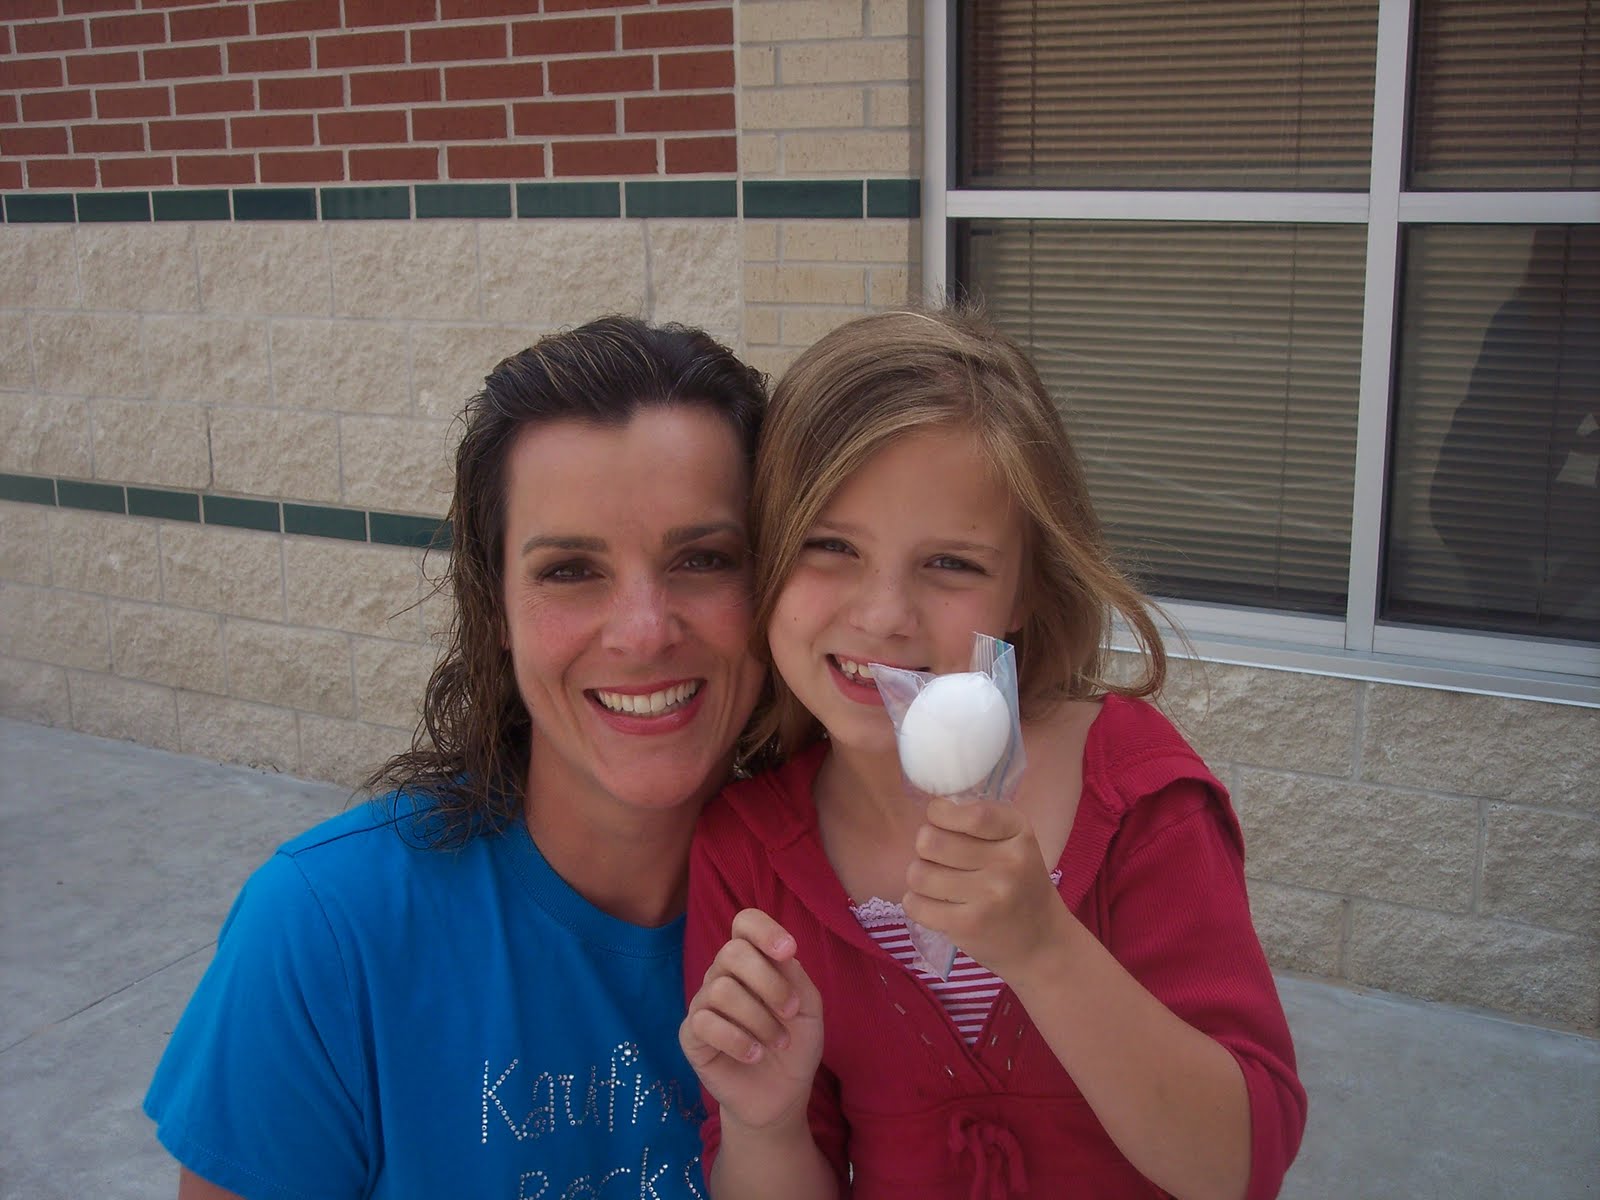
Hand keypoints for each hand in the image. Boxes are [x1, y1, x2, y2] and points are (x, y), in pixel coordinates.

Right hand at [679, 909, 823, 1132]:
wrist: (781, 1094)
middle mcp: (724, 975)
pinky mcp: (691, 1035)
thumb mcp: (808, 1008)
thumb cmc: (795, 1043)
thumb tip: (780, 953)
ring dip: (759, 1019)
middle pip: (732, 952)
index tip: (787, 951)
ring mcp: (704, 1003)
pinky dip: (738, 1040)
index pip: (744, 923)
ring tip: (777, 1043)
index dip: (764, 930)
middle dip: (769, 983)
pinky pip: (705, 1023)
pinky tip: (755, 1055)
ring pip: (721, 989)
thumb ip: (794, 976)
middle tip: (790, 1012)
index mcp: (753, 961)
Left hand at [903, 797, 1068, 979]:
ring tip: (935, 884)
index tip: (938, 820)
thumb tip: (930, 810)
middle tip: (937, 859)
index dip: (939, 813)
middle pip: (931, 841)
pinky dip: (915, 903)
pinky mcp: (970, 925)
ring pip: (919, 873)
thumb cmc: (1020, 887)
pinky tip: (932, 905)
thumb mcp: (1016, 844)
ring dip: (919, 877)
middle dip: (925, 848)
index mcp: (1019, 832)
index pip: (969, 814)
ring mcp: (990, 895)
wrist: (1043, 944)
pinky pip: (916, 904)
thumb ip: (979, 823)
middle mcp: (1009, 862)